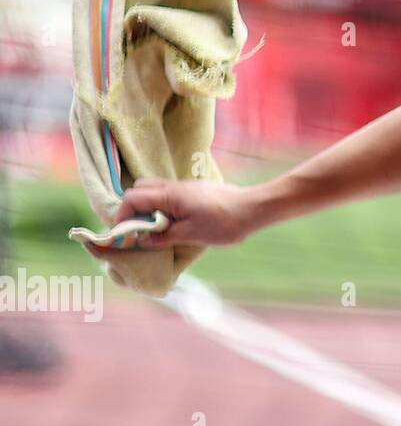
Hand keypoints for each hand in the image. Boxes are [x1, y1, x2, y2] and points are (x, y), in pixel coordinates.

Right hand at [107, 178, 255, 249]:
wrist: (254, 209)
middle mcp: (174, 186)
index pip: (132, 198)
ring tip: (155, 229)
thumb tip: (141, 239)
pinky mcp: (195, 191)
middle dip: (132, 209)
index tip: (124, 235)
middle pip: (139, 190)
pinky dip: (162, 206)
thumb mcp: (190, 235)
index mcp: (169, 195)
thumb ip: (162, 236)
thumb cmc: (224, 223)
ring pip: (154, 190)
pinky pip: (169, 194)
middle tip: (138, 231)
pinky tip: (172, 223)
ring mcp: (185, 186)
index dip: (122, 216)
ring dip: (148, 208)